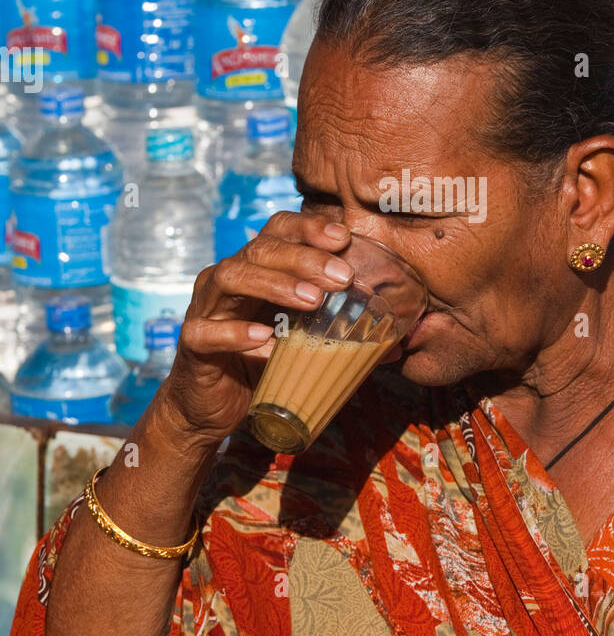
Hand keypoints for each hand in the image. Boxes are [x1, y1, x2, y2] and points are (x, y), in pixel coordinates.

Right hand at [156, 213, 353, 445]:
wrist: (211, 407)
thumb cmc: (261, 365)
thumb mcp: (303, 343)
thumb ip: (340, 334)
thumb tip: (399, 343)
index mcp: (255, 270)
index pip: (277, 231)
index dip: (308, 228)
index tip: (344, 237)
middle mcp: (226, 280)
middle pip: (259, 250)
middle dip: (303, 257)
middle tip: (341, 276)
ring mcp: (205, 308)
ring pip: (231, 277)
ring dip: (274, 284)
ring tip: (312, 301)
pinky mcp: (192, 343)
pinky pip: (206, 331)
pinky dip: (234, 332)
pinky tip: (263, 338)